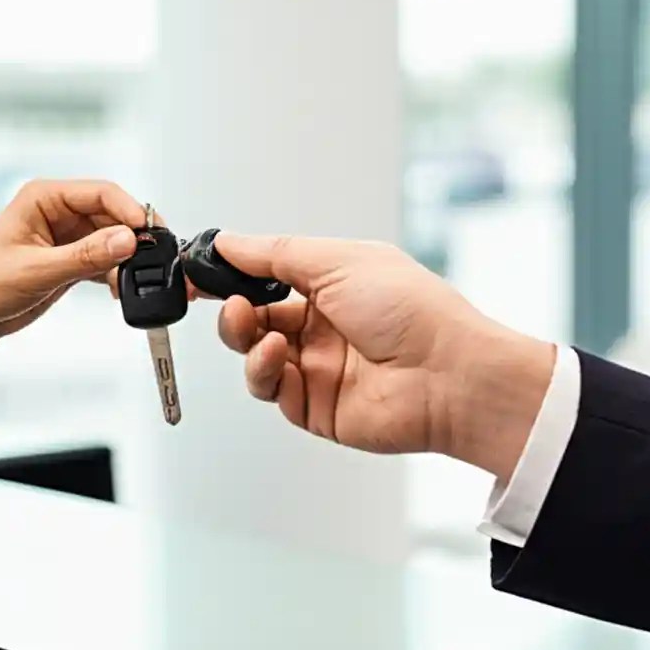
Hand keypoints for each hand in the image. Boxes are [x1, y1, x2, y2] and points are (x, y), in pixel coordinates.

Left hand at [0, 180, 146, 341]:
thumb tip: (127, 240)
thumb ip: (85, 255)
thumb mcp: (37, 270)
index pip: (100, 192)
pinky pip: (105, 260)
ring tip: (134, 281)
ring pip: (113, 240)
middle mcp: (57, 212)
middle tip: (154, 260)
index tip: (149, 232)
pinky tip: (120, 290)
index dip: (129, 210)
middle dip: (134, 238)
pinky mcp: (70, 260)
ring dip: (127, 259)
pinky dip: (116, 274)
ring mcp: (65, 237)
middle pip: (113, 215)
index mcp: (43, 197)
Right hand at [214, 234, 554, 480]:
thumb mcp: (338, 261)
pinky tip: (278, 355)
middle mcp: (322, 327)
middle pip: (253, 318)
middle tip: (225, 302)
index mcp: (332, 285)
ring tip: (257, 330)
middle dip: (232, 309)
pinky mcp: (315, 407)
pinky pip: (271, 389)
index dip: (231, 275)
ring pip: (254, 355)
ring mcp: (318, 368)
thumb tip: (230, 241)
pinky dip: (264, 371)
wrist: (449, 375)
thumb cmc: (414, 311)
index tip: (199, 271)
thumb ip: (276, 254)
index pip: (266, 277)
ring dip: (245, 340)